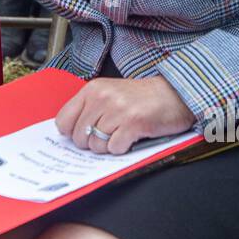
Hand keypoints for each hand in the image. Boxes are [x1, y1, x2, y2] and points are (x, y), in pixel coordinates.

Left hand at [54, 77, 194, 155]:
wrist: (174, 94)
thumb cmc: (141, 97)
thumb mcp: (110, 93)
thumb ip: (89, 108)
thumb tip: (70, 133)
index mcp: (92, 90)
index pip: (63, 120)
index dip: (72, 133)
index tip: (84, 134)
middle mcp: (102, 98)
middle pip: (79, 137)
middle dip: (93, 142)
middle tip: (110, 134)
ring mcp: (118, 110)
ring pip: (96, 145)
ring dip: (109, 147)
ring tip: (122, 134)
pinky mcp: (133, 123)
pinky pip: (115, 149)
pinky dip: (123, 148)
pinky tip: (132, 137)